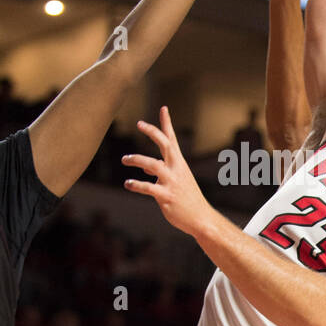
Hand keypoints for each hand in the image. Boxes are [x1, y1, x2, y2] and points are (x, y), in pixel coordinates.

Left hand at [122, 106, 214, 238]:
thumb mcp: (176, 180)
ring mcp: (172, 182)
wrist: (200, 218)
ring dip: (137, 159)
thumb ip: (160, 170)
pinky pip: (148, 188)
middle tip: (139, 123)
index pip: (172, 139)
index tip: (163, 108)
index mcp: (179, 163)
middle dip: (152, 132)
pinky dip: (136, 184)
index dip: (167, 123)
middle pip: (165, 144)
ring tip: (125, 160)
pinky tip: (128, 183)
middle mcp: (176, 169)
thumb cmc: (187, 198)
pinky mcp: (166, 196)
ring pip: (153, 164)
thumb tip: (145, 166)